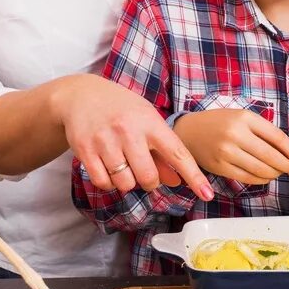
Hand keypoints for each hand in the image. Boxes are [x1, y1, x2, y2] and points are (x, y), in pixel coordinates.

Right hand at [62, 76, 213, 200]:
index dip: (194, 176)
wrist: (81, 94)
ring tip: (123, 165)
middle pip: (148, 177)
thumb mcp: (146, 120)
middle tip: (144, 172)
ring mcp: (105, 141)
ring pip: (125, 183)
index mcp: (150, 122)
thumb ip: (161, 151)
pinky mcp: (85, 150)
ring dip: (127, 182)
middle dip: (150, 182)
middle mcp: (128, 131)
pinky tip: (108, 168)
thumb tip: (177, 181)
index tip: (207, 194)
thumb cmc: (121, 109)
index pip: (177, 153)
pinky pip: (103, 183)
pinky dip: (108, 183)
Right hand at [174, 109, 288, 185]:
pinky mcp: (220, 167)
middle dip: (286, 165)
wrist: (190, 132)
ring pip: (260, 169)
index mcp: (244, 118)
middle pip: (270, 155)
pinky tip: (266, 176)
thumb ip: (263, 131)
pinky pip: (247, 177)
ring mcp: (226, 152)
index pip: (276, 136)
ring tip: (280, 172)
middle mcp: (235, 134)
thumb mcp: (242, 118)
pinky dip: (261, 179)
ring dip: (275, 174)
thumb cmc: (220, 123)